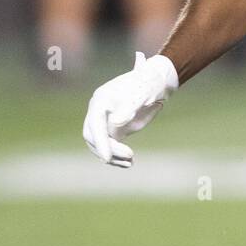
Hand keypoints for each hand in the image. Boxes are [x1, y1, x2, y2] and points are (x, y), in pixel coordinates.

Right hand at [82, 52, 178, 166]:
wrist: (153, 84)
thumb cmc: (147, 86)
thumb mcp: (141, 95)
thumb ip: (128, 108)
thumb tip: (115, 123)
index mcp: (101, 100)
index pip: (94, 124)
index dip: (100, 142)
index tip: (107, 158)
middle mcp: (97, 111)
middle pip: (93, 136)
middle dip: (108, 149)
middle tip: (130, 155)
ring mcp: (103, 121)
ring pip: (99, 144)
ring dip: (113, 156)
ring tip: (130, 162)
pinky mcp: (112, 130)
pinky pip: (109, 146)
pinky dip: (117, 156)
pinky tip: (129, 162)